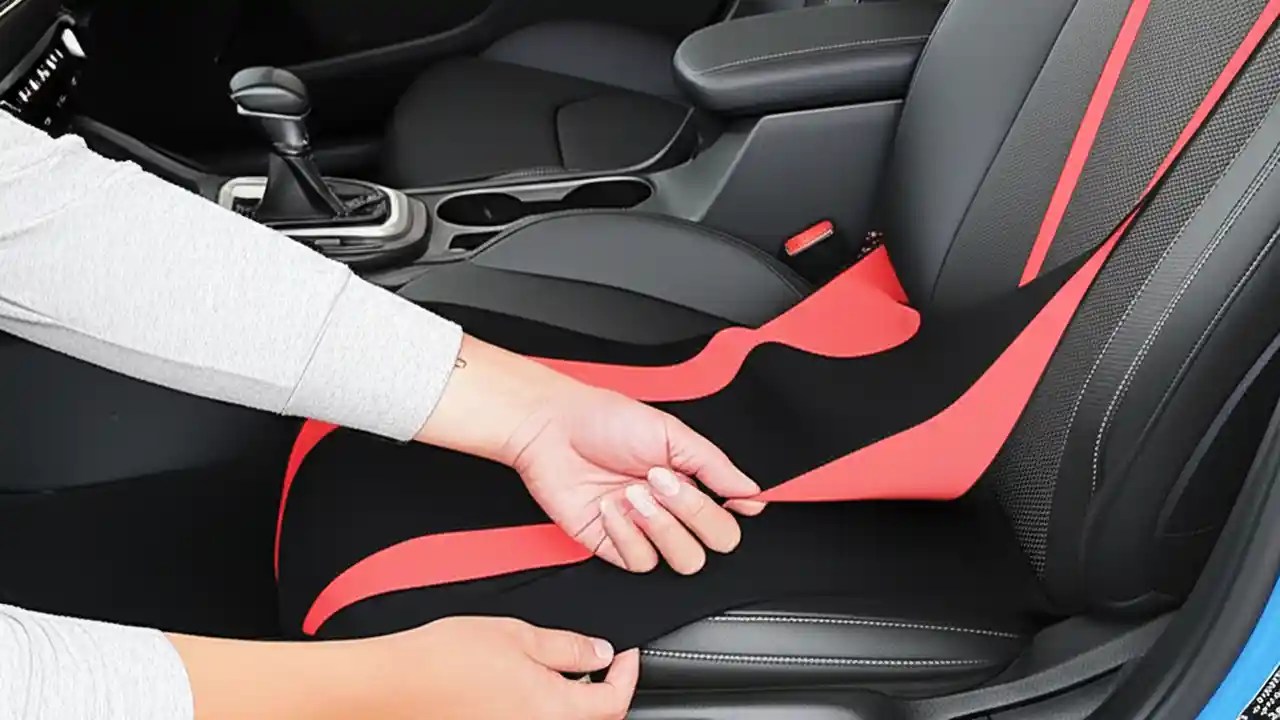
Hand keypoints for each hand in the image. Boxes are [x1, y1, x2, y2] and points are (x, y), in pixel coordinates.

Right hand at [363, 617, 639, 719]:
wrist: (392, 687)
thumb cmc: (446, 658)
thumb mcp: (517, 636)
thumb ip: (567, 648)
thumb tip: (602, 653)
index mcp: (553, 710)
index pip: (614, 702)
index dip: (627, 674)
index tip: (624, 653)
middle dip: (602, 693)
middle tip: (597, 661)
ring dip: (571, 704)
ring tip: (558, 673)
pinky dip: (541, 711)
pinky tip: (525, 690)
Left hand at [504, 382, 764, 574]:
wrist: (553, 430)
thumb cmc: (605, 421)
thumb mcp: (670, 433)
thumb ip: (713, 465)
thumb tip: (751, 491)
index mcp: (690, 482)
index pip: (732, 515)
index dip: (737, 511)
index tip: (732, 498)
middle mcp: (671, 511)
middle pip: (716, 543)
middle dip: (695, 513)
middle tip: (665, 482)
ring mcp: (644, 531)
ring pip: (683, 559)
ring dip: (662, 526)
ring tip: (634, 492)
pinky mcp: (613, 546)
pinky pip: (639, 561)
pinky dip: (627, 534)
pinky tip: (610, 506)